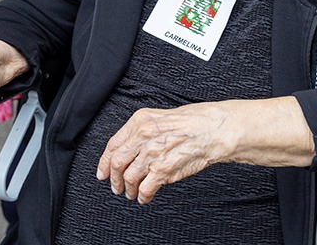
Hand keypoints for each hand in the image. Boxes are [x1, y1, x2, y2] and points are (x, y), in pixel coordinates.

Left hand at [97, 103, 231, 204]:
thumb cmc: (192, 122)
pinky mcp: (163, 169)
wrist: (214, 129)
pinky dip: (143, 196)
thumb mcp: (160, 118)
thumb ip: (142, 133)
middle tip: (116, 187)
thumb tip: (128, 150)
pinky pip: (145, 188)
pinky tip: (145, 197)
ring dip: (129, 189)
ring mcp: (152, 153)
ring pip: (129, 177)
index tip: (102, 172)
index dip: (104, 162)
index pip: (113, 145)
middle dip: (114, 179)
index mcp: (139, 121)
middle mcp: (143, 136)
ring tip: (132, 193)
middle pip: (117, 163)